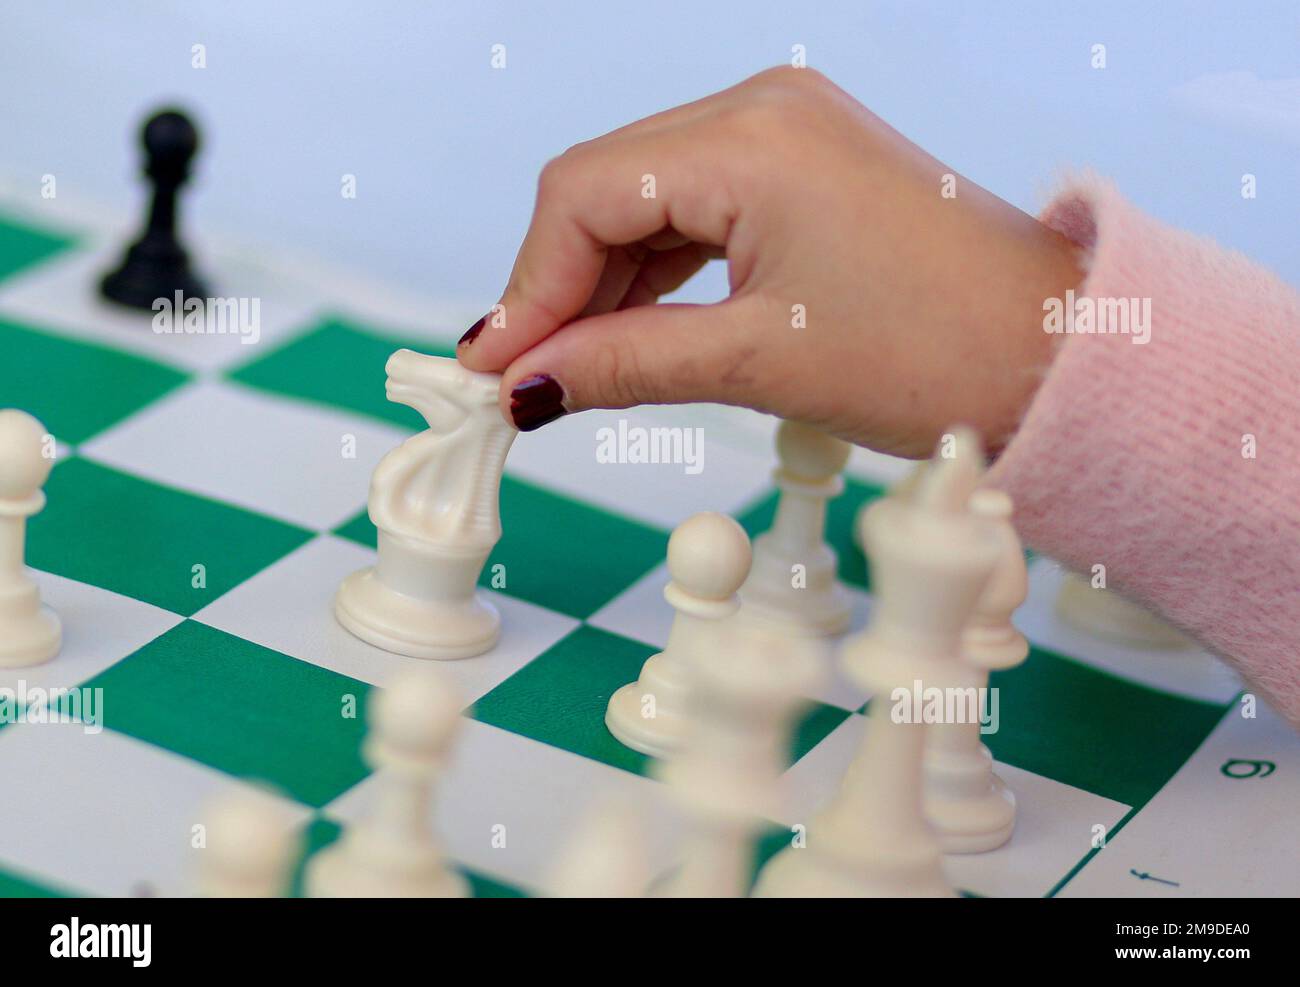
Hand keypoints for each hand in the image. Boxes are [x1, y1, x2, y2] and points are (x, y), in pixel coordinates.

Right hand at [458, 66, 1081, 457]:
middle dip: (558, 288)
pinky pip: (696, 211)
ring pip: (645, 201)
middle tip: (524, 381)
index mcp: (750, 139)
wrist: (1057, 349)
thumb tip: (527, 385)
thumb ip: (625, 363)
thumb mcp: (759, 363)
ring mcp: (785, 133)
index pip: (583, 196)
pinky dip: (656, 275)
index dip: (527, 288)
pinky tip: (632, 332)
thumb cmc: (937, 350)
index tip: (497, 372)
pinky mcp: (803, 168)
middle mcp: (761, 111)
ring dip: (603, 286)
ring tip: (572, 370)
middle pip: (604, 189)